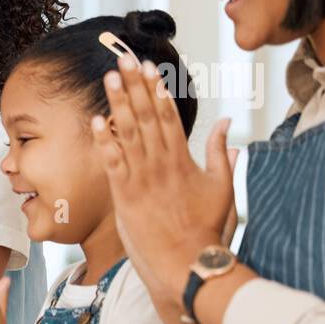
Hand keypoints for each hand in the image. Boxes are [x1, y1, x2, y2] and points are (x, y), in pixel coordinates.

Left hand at [91, 56, 237, 304]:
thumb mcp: (222, 188)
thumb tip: (227, 125)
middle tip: (123, 59)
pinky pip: (113, 163)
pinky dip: (105, 141)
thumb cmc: (206, 229)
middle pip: (147, 116)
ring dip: (117, 103)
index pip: (169, 116)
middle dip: (134, 86)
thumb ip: (222, 154)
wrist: (188, 264)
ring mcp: (143, 179)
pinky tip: (97, 121)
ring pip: (129, 133)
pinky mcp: (125, 196)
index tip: (148, 69)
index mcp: (184, 160)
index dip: (157, 90)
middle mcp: (162, 164)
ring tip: (107, 78)